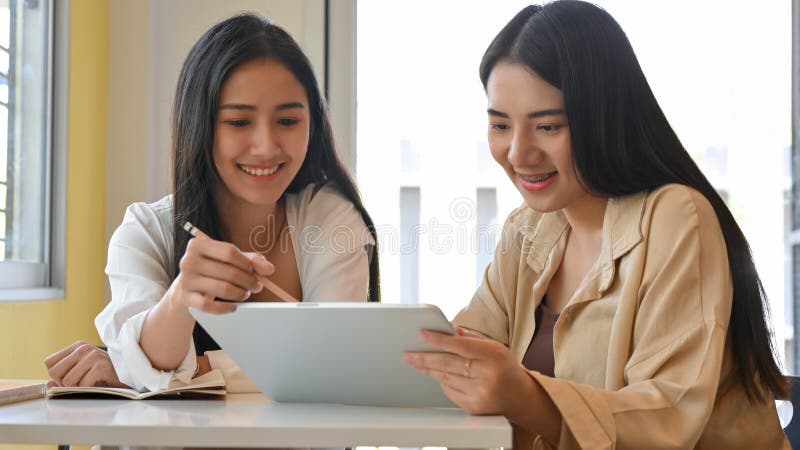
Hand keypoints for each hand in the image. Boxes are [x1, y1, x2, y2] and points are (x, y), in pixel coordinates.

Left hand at [44, 341, 128, 387]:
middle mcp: (83, 348)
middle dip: (64, 382)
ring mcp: (93, 356)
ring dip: (78, 387)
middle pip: (54, 372)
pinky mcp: (101, 367)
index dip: (56, 375)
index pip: (49, 362)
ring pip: (68, 381)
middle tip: (79, 382)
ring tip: (90, 383)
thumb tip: (48, 384)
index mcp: (77, 346)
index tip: (69, 378)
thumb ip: (64, 375)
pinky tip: (98, 384)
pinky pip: (82, 385)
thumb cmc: (104, 374)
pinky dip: (88, 389)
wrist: (129, 374)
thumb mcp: (82, 370)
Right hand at [168, 233, 274, 313]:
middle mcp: (188, 261)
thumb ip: (251, 260)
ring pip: (222, 289)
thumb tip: (269, 269)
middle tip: (256, 286)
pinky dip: (225, 308)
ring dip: (240, 294)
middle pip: (228, 271)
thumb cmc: (212, 268)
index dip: (246, 263)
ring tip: (245, 294)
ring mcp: (186, 280)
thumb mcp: (229, 259)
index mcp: (197, 245)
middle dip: (248, 281)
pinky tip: (233, 306)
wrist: (186, 286)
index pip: (229, 252)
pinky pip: (209, 306)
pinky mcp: (186, 298)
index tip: (254, 271)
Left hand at [403, 327, 534, 414]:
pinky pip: (450, 392)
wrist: (521, 398)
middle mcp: (488, 376)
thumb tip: (448, 330)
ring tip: (414, 361)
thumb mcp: (495, 347)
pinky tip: (436, 374)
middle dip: (424, 357)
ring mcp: (480, 394)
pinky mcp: (474, 408)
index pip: (461, 346)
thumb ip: (471, 338)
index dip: (439, 340)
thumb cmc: (505, 368)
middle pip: (448, 364)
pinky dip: (442, 382)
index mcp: (494, 356)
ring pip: (446, 378)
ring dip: (428, 369)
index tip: (422, 335)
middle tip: (408, 353)